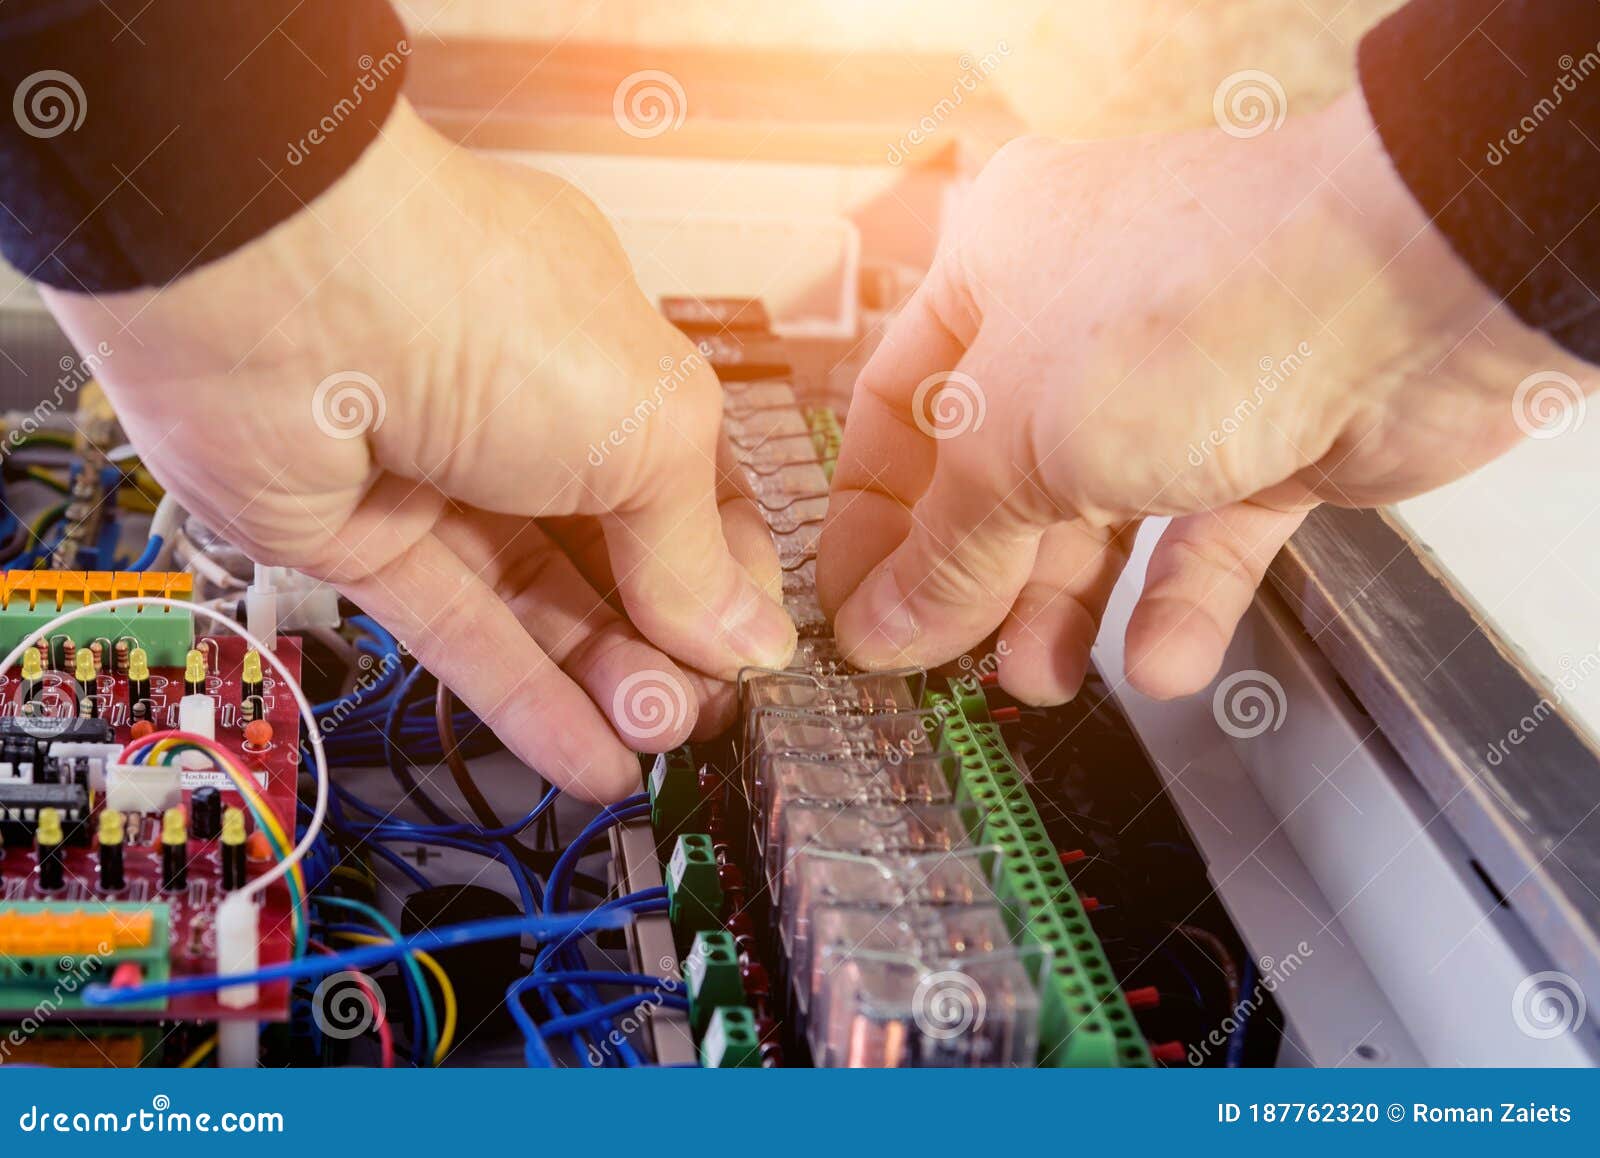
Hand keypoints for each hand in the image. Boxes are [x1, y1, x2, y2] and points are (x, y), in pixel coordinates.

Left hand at [42, 99, 795, 801]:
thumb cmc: (479, 308)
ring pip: (539, 599)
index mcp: (604, 351)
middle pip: (613, 551)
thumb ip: (693, 548)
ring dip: (603, 675)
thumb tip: (746, 639)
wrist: (288, 295)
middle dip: (666, 636)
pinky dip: (522, 698)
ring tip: (659, 736)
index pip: (686, 476)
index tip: (754, 645)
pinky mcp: (361, 537)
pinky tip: (591, 758)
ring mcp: (438, 474)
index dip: (724, 565)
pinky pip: (456, 629)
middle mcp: (521, 408)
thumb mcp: (647, 428)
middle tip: (704, 707)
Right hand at [820, 90, 1592, 703]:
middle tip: (948, 664)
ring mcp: (1183, 374)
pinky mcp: (1271, 434)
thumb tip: (883, 628)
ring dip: (1066, 608)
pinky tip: (1160, 663)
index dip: (870, 521)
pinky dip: (1178, 602)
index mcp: (994, 266)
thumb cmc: (1200, 302)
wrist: (1422, 291)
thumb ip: (945, 552)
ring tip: (1044, 679)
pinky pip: (1204, 535)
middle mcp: (1083, 313)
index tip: (855, 611)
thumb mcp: (1015, 443)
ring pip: (1098, 513)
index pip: (897, 410)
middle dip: (976, 580)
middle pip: (997, 473)